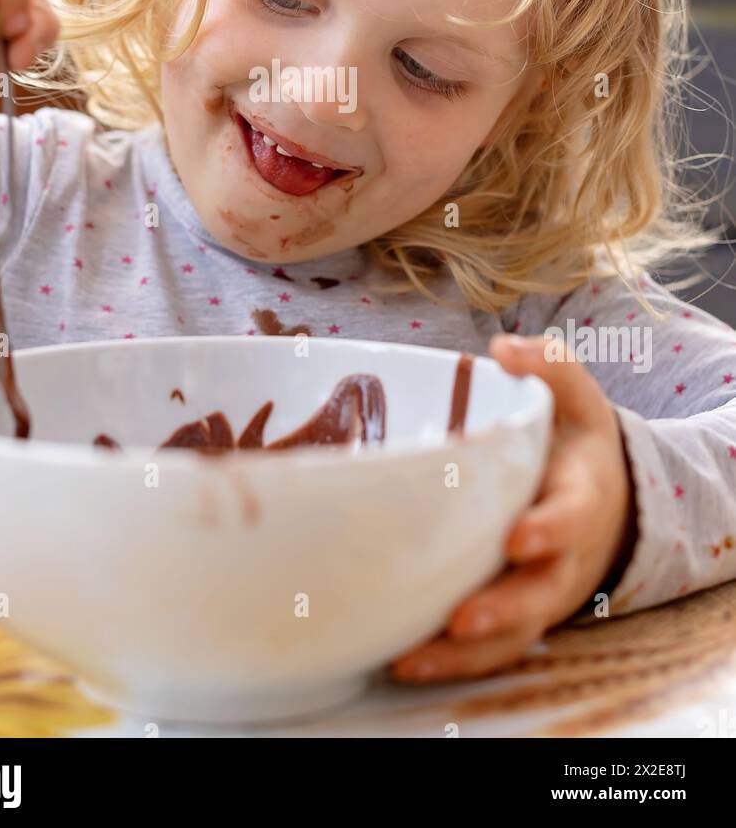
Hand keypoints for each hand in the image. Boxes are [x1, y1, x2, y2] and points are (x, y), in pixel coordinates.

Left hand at [390, 331, 637, 683]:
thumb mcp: (576, 395)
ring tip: (416, 653)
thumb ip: (548, 365)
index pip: (571, 517)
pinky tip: (403, 659)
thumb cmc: (575, 441)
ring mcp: (541, 592)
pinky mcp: (515, 616)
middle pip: (540, 593)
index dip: (549, 530)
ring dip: (468, 650)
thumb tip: (502, 347)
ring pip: (512, 634)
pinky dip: (453, 662)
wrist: (604, 500)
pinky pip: (489, 651)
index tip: (518, 537)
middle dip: (503, 608)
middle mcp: (564, 556)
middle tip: (463, 616)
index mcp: (580, 497)